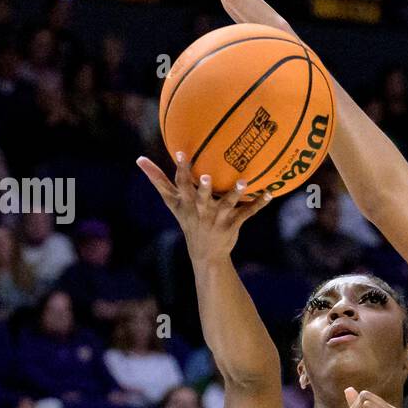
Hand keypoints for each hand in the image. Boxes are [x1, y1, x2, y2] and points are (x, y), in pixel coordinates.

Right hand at [136, 151, 271, 264]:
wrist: (205, 253)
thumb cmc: (187, 220)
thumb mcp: (171, 202)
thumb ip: (157, 180)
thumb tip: (138, 159)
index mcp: (186, 204)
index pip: (182, 185)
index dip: (182, 170)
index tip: (181, 153)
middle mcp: (201, 210)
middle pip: (202, 197)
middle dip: (205, 188)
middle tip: (208, 176)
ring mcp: (218, 218)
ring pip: (227, 205)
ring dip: (235, 193)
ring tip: (243, 181)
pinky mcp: (233, 224)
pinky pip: (247, 213)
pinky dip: (258, 204)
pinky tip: (269, 194)